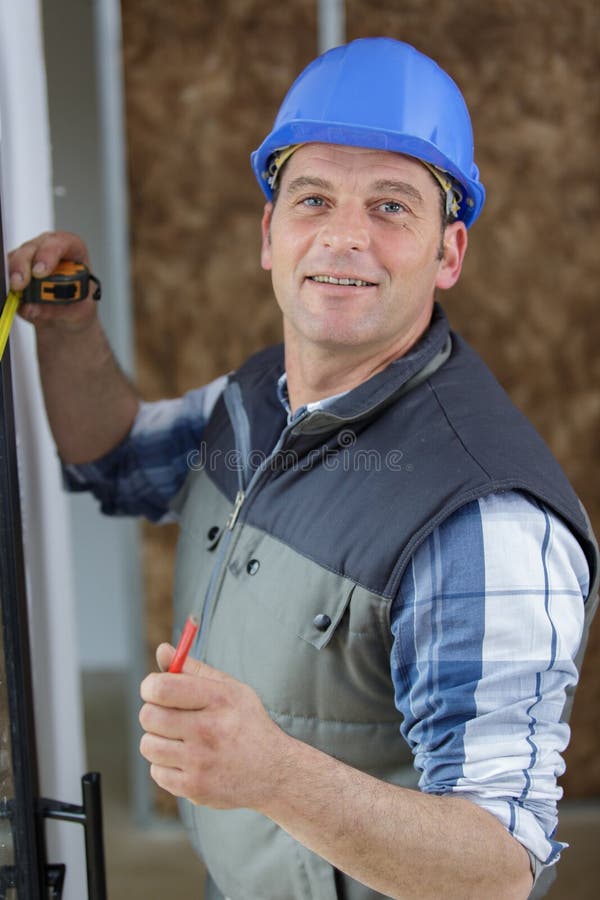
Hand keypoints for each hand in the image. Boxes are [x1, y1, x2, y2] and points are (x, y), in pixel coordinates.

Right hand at [8, 231, 98, 332]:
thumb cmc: (79, 305)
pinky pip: (7, 270)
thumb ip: (57, 309)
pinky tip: (11, 293)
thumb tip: (31, 307)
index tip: (40, 272)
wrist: (70, 314)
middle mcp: (49, 249)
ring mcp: (31, 257)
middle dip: (23, 264)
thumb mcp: (79, 311)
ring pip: (17, 256)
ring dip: (13, 273)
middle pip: (33, 248)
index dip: (49, 253)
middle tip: (20, 284)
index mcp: (73, 251)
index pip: (61, 243)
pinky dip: (7, 281)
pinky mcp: (17, 268)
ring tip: (15, 290)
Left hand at [139, 644, 289, 809]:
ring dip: (158, 740)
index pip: (162, 688)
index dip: (150, 686)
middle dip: (152, 713)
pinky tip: (187, 761)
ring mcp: (200, 762)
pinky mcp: (194, 788)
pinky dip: (166, 766)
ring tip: (178, 740)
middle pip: (149, 716)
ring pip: (148, 745)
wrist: (275, 773)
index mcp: (218, 699)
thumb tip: (162, 650)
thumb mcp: (230, 690)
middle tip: (167, 715)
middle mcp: (208, 730)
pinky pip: (156, 772)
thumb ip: (193, 669)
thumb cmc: (247, 724)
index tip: (154, 690)